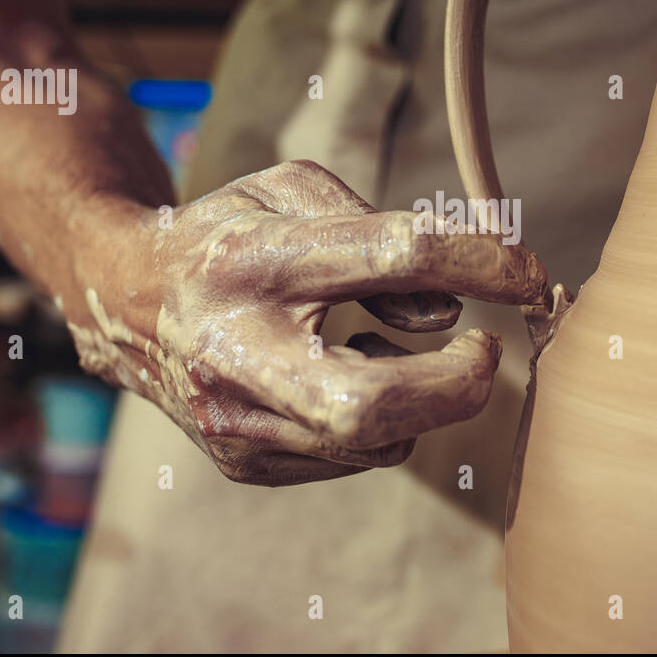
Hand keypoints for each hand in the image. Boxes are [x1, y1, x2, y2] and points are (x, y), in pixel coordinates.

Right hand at [66, 160, 546, 485]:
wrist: (127, 301)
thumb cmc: (232, 234)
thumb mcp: (297, 193)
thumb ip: (380, 231)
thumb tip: (447, 314)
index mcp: (252, 259)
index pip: (396, 257)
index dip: (482, 264)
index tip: (529, 273)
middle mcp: (234, 350)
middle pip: (371, 405)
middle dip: (457, 386)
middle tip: (483, 350)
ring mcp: (235, 422)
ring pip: (376, 442)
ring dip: (418, 398)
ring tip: (380, 345)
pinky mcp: (246, 464)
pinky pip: (352, 457)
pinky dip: (379, 419)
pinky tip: (343, 375)